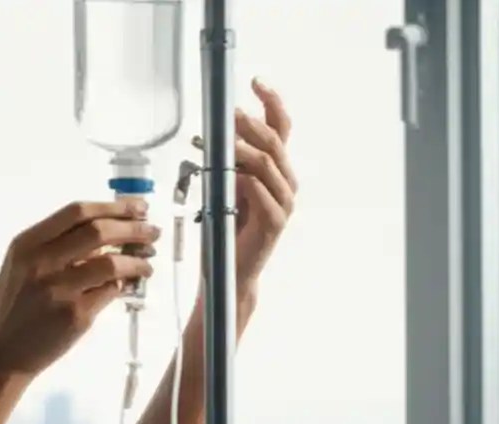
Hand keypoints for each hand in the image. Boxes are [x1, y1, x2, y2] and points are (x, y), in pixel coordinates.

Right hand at [0, 199, 159, 377]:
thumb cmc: (13, 308)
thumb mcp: (23, 268)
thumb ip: (58, 248)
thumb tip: (109, 234)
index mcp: (27, 244)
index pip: (77, 213)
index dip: (114, 207)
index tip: (138, 207)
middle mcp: (41, 262)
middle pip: (99, 231)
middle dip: (134, 228)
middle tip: (152, 231)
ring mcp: (59, 289)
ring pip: (112, 263)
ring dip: (137, 260)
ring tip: (147, 262)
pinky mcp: (75, 316)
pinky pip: (110, 292)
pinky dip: (124, 286)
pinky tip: (128, 286)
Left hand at [195, 77, 297, 307]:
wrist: (233, 268)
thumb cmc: (228, 227)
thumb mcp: (225, 187)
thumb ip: (228, 162)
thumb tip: (213, 135)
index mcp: (276, 169)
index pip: (280, 127)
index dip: (272, 102)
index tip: (256, 81)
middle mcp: (285, 181)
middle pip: (274, 141)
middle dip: (251, 124)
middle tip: (229, 113)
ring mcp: (283, 201)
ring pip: (268, 164)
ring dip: (243, 149)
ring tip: (221, 143)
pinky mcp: (275, 221)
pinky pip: (262, 193)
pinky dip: (246, 180)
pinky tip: (232, 175)